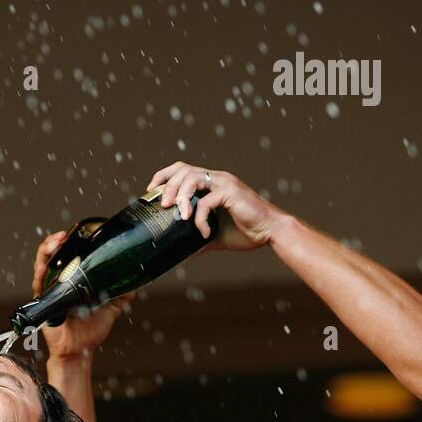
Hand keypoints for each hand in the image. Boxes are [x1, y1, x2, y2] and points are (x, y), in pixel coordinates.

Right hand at [32, 230, 131, 360]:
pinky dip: (40, 274)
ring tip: (55, 242)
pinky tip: (44, 267)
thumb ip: (121, 295)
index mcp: (73, 281)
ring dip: (46, 251)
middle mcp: (59, 283)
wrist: (79, 352)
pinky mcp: (43, 303)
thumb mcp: (110, 309)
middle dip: (56, 241)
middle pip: (53, 255)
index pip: (69, 255)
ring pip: (42, 264)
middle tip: (66, 234)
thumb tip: (135, 283)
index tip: (79, 233)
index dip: (71, 242)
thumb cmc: (90, 332)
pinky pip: (38, 285)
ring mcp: (49, 291)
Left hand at [146, 162, 285, 250]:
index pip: (182, 169)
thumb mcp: (214, 237)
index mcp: (211, 184)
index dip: (164, 177)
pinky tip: (204, 233)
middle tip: (163, 206)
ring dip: (181, 196)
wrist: (270, 232)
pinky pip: (206, 202)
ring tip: (180, 216)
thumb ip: (196, 238)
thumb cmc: (246, 231)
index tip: (151, 192)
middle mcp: (216, 179)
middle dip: (168, 186)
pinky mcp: (231, 193)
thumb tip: (179, 252)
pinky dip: (200, 218)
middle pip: (183, 169)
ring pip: (192, 179)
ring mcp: (224, 183)